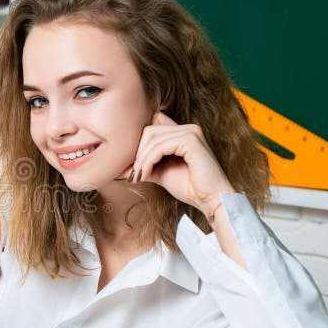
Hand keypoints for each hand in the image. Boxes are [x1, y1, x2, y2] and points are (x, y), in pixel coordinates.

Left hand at [119, 112, 234, 214]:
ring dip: (141, 159)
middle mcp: (188, 128)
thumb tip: (118, 169)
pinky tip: (146, 175)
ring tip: (139, 176)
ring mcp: (191, 132)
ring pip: (152, 138)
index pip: (151, 128)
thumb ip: (143, 166)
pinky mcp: (191, 141)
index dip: (139, 145)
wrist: (209, 200)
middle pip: (149, 131)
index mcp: (182, 132)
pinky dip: (148, 161)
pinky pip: (160, 146)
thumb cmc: (189, 187)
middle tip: (133, 174)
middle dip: (137, 153)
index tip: (132, 168)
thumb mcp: (160, 172)